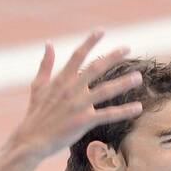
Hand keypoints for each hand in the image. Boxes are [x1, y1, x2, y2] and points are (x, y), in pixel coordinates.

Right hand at [9, 30, 144, 158]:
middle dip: (112, 57)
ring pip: (105, 90)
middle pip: (95, 68)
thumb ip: (46, 64)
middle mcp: (71, 89)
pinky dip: (124, 111)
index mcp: (61, 80)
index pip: (77, 56)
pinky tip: (138, 108)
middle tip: (127, 48)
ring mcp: (78, 105)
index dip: (89, 42)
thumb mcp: (37, 86)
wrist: (31, 139)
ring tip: (138, 77)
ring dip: (123, 83)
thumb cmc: (35, 114)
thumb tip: (49, 44)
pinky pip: (108, 115)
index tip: (101, 31)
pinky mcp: (83, 121)